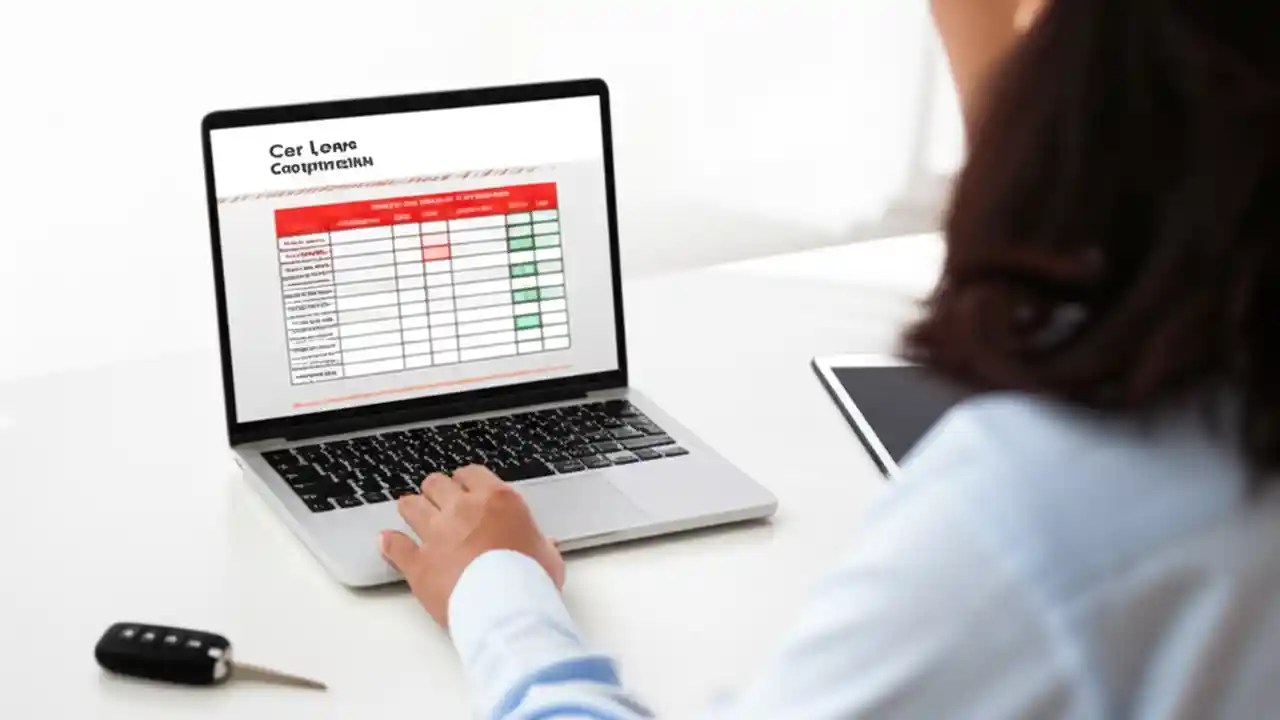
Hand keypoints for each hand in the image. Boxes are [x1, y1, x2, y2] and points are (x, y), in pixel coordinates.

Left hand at [379, 465, 564, 626]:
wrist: (507, 610)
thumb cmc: (531, 582)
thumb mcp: (548, 558)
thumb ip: (541, 545)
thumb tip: (546, 545)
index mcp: (497, 500)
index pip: (470, 473)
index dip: (465, 482)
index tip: (466, 491)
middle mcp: (463, 510)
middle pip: (436, 483)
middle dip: (436, 493)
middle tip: (440, 506)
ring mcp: (436, 534)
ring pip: (411, 505)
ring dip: (413, 510)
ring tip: (415, 518)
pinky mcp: (418, 563)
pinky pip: (394, 545)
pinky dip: (390, 544)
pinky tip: (388, 543)